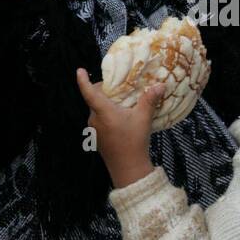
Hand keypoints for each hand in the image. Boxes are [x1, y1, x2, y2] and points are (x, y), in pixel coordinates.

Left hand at [76, 67, 164, 186]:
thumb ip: (150, 100)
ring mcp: (94, 129)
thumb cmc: (134, 142)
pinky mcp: (96, 136)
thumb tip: (160, 85)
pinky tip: (122, 118)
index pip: (88, 93)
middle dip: (106, 90)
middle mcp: (94, 119)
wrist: (128, 169)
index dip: (83, 81)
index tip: (79, 70)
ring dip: (108, 103)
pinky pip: (99, 119)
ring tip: (125, 103)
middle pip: (95, 98)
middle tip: (121, 87)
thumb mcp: (144, 119)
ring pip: (98, 109)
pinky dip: (108, 114)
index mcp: (103, 112)